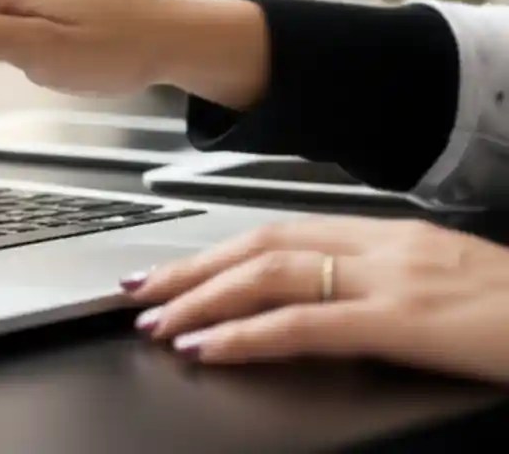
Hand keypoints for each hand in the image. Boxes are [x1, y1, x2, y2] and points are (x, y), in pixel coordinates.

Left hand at [121, 215, 508, 384]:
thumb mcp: (444, 285)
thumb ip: (383, 282)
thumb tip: (325, 301)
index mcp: (387, 235)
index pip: (280, 233)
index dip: (217, 250)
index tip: (173, 269)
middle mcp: (380, 245)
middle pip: (259, 245)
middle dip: (191, 268)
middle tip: (137, 291)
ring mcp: (391, 278)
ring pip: (269, 275)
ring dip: (202, 298)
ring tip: (157, 321)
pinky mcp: (403, 319)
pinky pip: (304, 323)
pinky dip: (246, 335)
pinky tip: (209, 348)